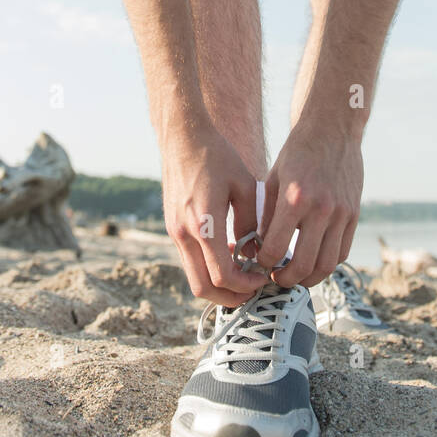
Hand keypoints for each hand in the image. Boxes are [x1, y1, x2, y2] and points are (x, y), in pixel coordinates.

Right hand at [162, 124, 262, 304]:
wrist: (183, 138)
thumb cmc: (217, 156)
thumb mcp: (244, 186)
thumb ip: (250, 223)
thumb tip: (253, 252)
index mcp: (203, 224)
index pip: (222, 274)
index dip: (245, 285)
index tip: (263, 278)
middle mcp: (184, 233)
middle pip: (202, 288)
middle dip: (230, 297)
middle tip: (253, 292)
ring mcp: (174, 232)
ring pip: (194, 278)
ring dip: (218, 285)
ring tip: (243, 276)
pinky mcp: (173, 228)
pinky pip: (190, 261)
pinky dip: (209, 268)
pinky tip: (229, 254)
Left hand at [257, 122, 362, 287]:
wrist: (331, 130)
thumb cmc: (297, 153)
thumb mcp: (274, 181)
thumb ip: (268, 217)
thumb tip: (261, 249)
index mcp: (294, 199)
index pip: (276, 249)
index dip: (264, 263)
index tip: (259, 263)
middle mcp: (320, 209)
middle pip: (305, 266)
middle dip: (286, 279)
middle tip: (276, 279)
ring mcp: (341, 213)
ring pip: (327, 265)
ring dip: (309, 278)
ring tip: (295, 274)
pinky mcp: (354, 214)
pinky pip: (342, 251)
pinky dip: (328, 263)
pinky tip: (314, 259)